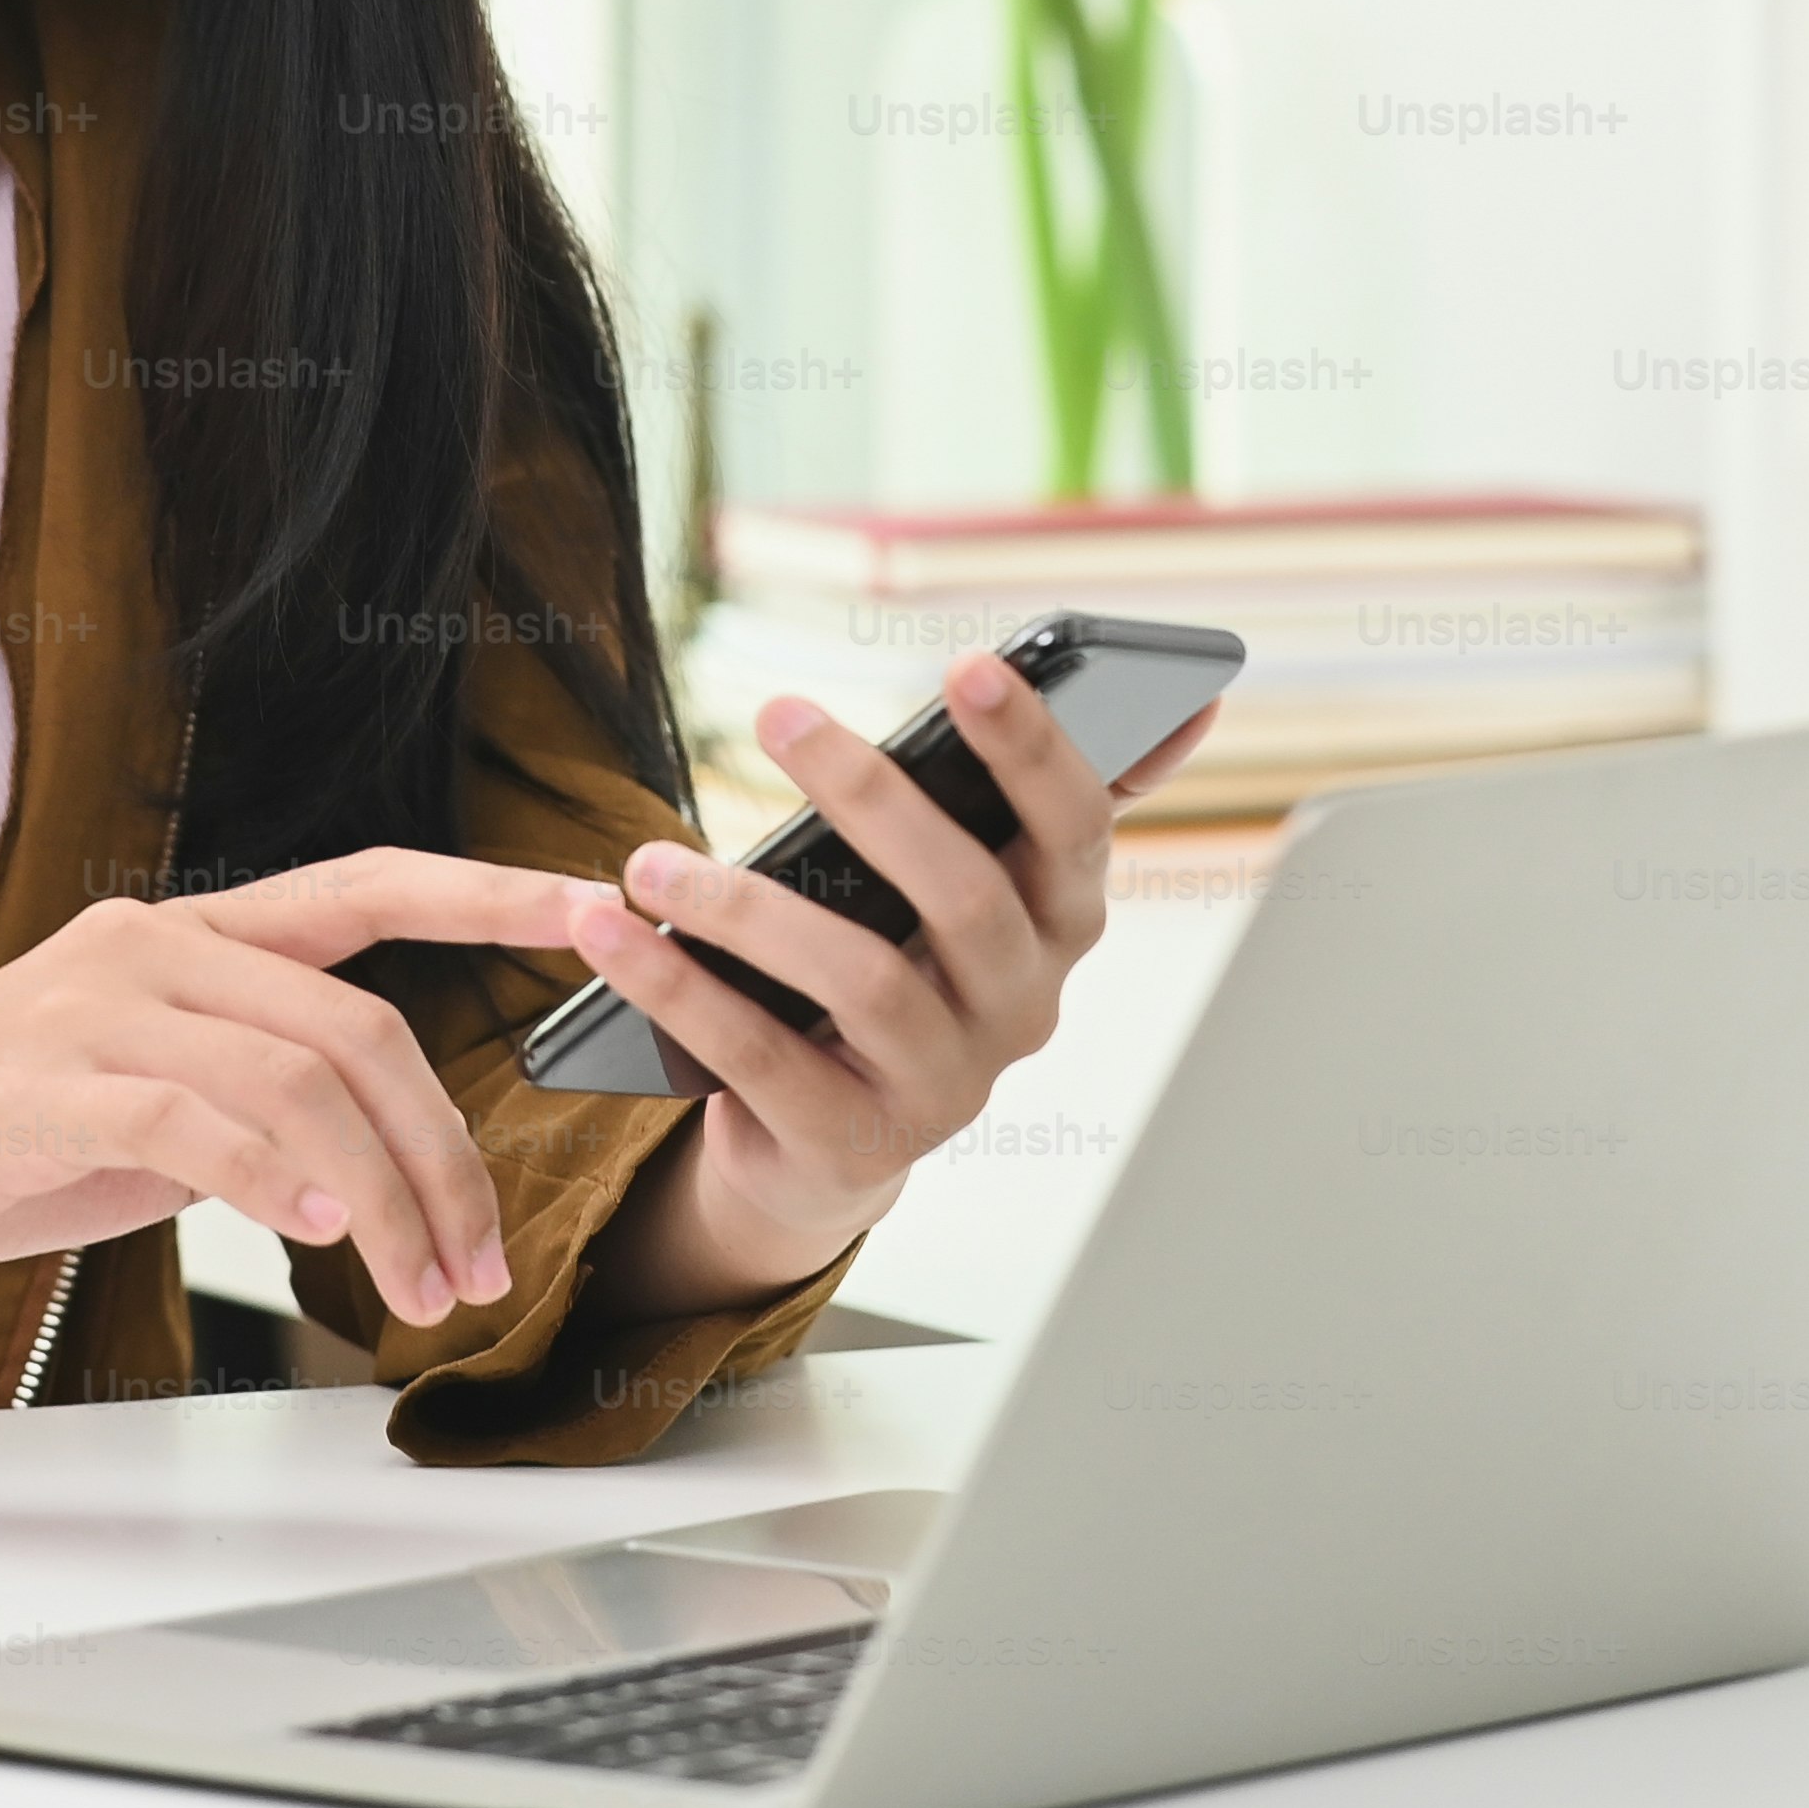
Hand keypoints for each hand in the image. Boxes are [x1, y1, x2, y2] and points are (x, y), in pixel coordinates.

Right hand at [0, 847, 607, 1376]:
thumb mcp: (135, 1105)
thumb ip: (243, 1098)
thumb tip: (359, 1156)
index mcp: (184, 938)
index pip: (365, 887)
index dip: (487, 892)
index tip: (599, 905)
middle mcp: (152, 945)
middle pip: (359, 1027)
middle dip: (446, 1153)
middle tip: (479, 1262)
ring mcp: (95, 1005)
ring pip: (302, 1080)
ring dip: (385, 1197)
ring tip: (416, 1285)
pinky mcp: (43, 1083)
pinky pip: (201, 1120)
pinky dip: (276, 1179)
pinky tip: (317, 1233)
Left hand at [567, 659, 1221, 1316]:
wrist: (830, 1140)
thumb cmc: (905, 964)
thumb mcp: (981, 886)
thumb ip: (1058, 797)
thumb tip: (1199, 699)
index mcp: (1061, 926)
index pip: (1078, 828)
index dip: (1032, 748)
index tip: (970, 662)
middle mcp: (1022, 1011)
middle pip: (964, 898)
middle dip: (873, 798)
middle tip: (778, 709)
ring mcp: (944, 1089)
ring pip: (861, 982)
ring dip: (748, 908)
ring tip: (651, 852)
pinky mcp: (852, 1145)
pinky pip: (758, 1058)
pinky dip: (677, 989)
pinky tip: (609, 930)